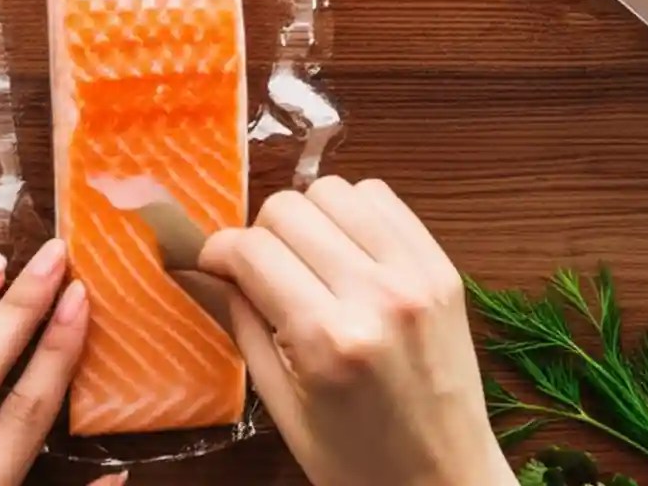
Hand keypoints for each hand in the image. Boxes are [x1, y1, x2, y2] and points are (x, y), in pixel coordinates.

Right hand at [198, 177, 515, 485]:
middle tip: (260, 271)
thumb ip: (241, 324)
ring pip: (335, 190)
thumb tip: (201, 268)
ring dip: (308, 217)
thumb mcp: (281, 406)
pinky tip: (346, 252)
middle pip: (290, 208)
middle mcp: (377, 296)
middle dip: (259, 234)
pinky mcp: (444, 268)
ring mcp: (417, 276)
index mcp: (329, 340)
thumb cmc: (354, 460)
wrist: (446, 483)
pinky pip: (383, 199)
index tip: (211, 264)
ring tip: (307, 260)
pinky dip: (353, 213)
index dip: (217, 251)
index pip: (252, 251)